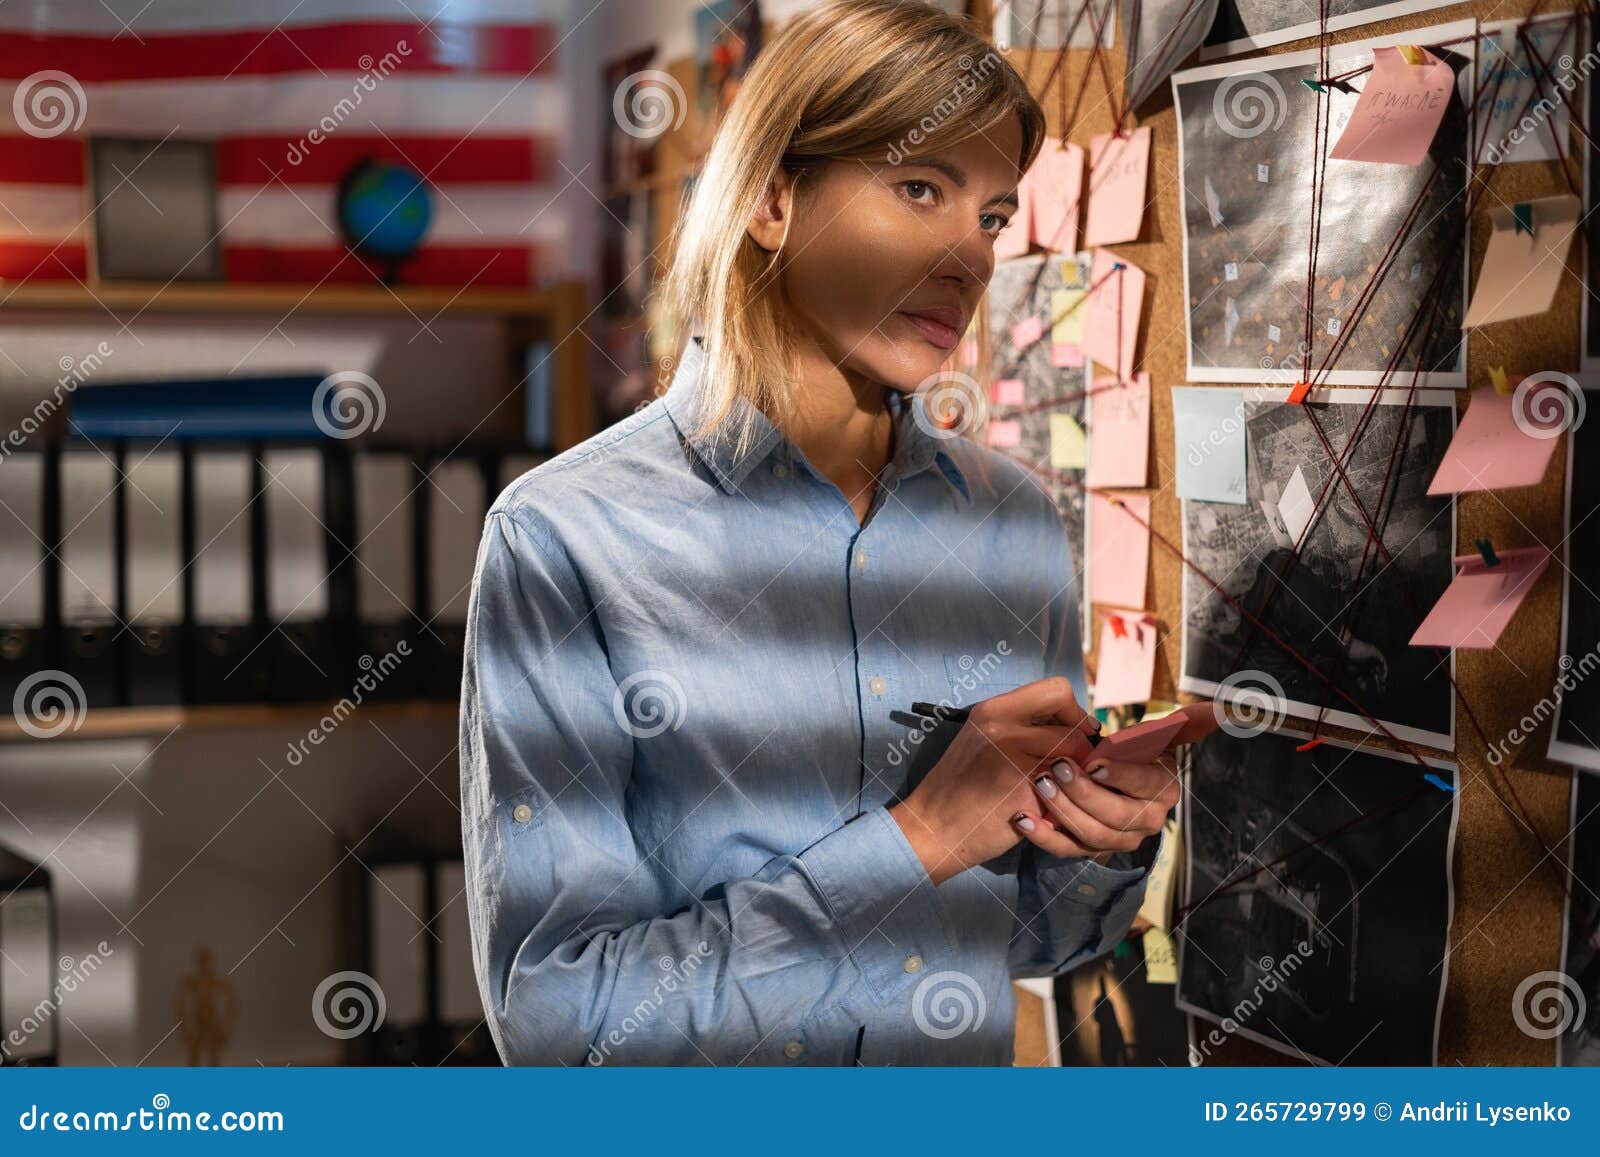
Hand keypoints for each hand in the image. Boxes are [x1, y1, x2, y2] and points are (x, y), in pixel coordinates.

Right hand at [888, 677, 1097, 884]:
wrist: (934, 828)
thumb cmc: (961, 785)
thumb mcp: (982, 737)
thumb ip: (1022, 724)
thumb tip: (1073, 721)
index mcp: (993, 710)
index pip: (1057, 690)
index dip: (1074, 711)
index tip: (1074, 731)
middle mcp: (1004, 729)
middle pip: (1074, 727)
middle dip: (1083, 748)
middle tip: (1073, 766)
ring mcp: (1016, 762)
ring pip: (1075, 760)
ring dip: (1077, 776)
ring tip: (1061, 789)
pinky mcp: (1026, 796)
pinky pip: (1067, 792)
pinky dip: (1065, 802)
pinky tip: (1047, 810)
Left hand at [1019, 703, 1218, 863]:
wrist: (1097, 776)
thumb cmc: (1125, 752)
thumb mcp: (1153, 736)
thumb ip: (1185, 724)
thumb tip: (1222, 710)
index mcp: (1163, 790)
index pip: (1144, 785)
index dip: (1120, 773)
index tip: (1094, 759)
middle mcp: (1146, 821)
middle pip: (1116, 815)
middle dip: (1085, 792)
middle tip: (1056, 767)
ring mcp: (1117, 841)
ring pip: (1091, 835)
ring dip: (1063, 810)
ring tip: (1039, 784)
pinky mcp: (1088, 851)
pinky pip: (1066, 850)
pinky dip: (1043, 836)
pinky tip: (1023, 818)